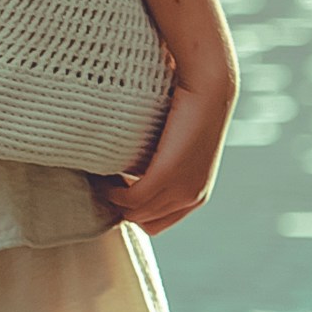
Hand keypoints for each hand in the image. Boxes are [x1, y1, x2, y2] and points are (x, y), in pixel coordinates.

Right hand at [105, 71, 233, 236]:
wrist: (209, 88)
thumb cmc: (190, 110)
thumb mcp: (177, 147)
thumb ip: (161, 165)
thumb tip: (133, 171)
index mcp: (196, 195)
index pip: (156, 223)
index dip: (133, 211)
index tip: (116, 190)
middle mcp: (192, 197)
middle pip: (143, 221)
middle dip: (121, 207)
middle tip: (104, 183)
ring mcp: (182, 189)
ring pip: (135, 213)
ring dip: (114, 198)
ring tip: (102, 177)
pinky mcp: (168, 174)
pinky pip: (132, 199)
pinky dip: (113, 192)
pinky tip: (105, 175)